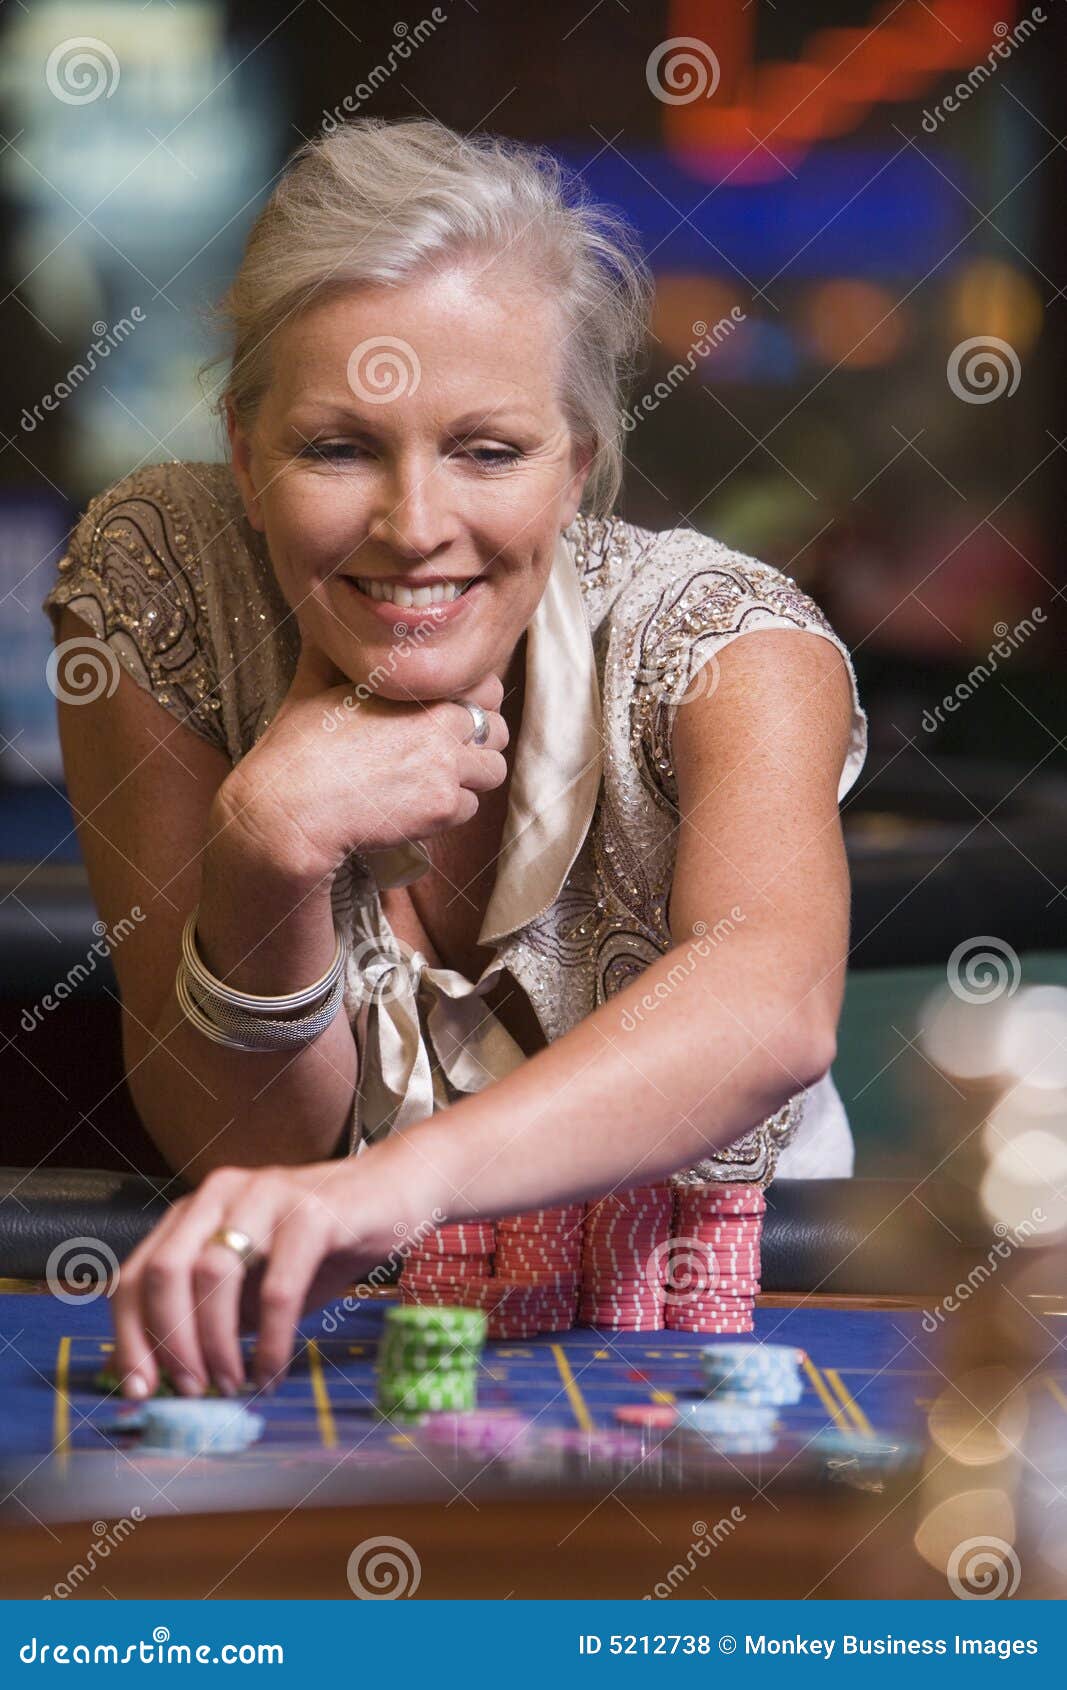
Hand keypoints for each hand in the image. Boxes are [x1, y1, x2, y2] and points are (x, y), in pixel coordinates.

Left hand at [110, 1151, 440, 1398]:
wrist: (394, 1192)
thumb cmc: (320, 1244)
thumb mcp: (255, 1282)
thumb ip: (214, 1315)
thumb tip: (169, 1377)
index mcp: (195, 1211)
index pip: (136, 1274)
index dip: (131, 1337)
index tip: (140, 1390)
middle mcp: (220, 1194)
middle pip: (164, 1271)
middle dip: (170, 1343)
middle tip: (191, 1390)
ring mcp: (265, 1196)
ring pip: (214, 1275)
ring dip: (217, 1345)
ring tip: (231, 1384)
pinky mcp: (312, 1212)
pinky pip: (277, 1288)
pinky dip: (270, 1341)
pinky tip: (272, 1370)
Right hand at [216, 635, 509, 882]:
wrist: (290, 808)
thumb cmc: (296, 749)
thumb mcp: (313, 684)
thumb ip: (334, 653)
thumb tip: (328, 625)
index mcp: (417, 690)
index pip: (486, 687)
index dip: (474, 702)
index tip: (455, 715)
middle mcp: (440, 724)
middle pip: (497, 729)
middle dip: (479, 741)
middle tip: (450, 753)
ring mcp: (446, 768)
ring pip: (492, 771)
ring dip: (472, 777)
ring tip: (438, 781)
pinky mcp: (442, 808)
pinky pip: (471, 808)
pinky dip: (451, 811)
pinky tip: (419, 807)